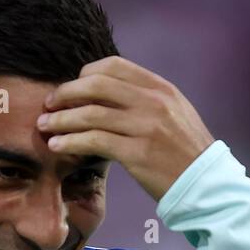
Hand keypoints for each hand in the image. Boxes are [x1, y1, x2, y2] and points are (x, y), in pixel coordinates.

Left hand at [38, 56, 214, 202]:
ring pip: (91, 114)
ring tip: (44, 127)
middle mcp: (153, 102)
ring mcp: (146, 127)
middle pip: (97, 85)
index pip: (114, 66)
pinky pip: (94, 141)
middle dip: (66, 93)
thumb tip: (107, 94)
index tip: (71, 89)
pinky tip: (57, 146)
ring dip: (61, 119)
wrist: (205, 183)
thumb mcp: (173, 113)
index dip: (85, 74)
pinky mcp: (137, 153)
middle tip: (48, 105)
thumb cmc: (184, 152)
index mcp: (160, 88)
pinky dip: (70, 141)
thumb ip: (144, 99)